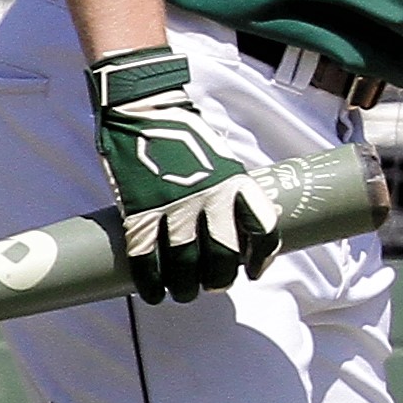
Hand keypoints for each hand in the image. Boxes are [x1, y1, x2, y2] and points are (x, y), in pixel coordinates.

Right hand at [87, 48, 284, 303]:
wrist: (145, 108)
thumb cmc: (185, 135)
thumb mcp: (221, 161)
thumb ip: (228, 194)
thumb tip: (234, 231)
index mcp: (236, 183)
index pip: (262, 229)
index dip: (261, 257)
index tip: (254, 272)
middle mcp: (210, 198)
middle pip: (223, 255)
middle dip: (219, 279)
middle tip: (212, 286)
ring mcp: (174, 206)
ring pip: (185, 264)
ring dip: (185, 287)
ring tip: (184, 293)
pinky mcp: (140, 209)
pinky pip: (146, 258)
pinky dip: (151, 282)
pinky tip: (154, 293)